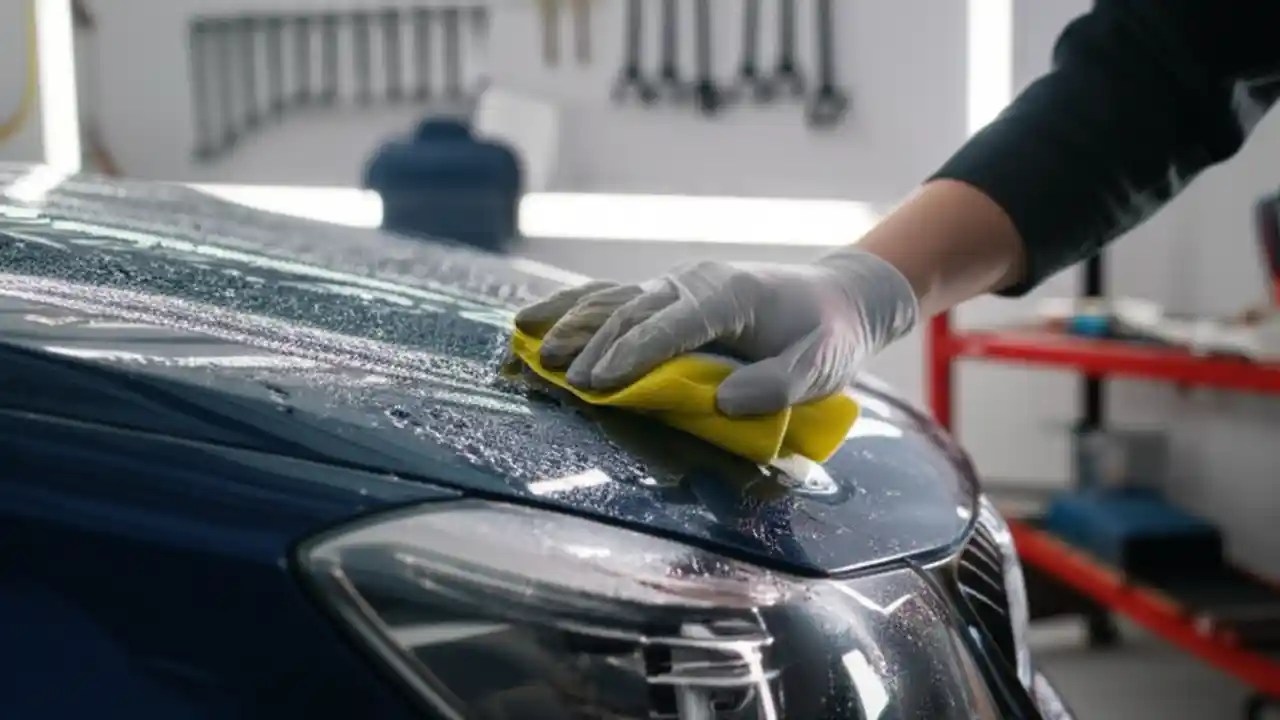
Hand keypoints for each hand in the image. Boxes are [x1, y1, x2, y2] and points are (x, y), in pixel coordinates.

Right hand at [514, 250, 918, 415]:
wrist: (837, 295)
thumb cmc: (828, 334)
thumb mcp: (822, 365)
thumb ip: (779, 385)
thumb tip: (724, 401)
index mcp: (728, 296)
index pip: (671, 325)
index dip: (633, 354)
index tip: (599, 382)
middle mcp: (693, 283)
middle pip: (632, 312)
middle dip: (592, 344)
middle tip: (557, 378)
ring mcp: (676, 285)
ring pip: (612, 300)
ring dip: (570, 322)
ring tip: (527, 346)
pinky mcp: (667, 296)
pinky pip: (613, 300)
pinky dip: (573, 309)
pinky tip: (534, 321)